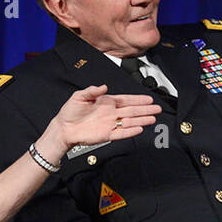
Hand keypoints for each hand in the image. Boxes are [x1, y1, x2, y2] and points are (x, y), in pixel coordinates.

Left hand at [44, 85, 161, 150]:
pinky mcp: (107, 135)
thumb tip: (104, 86)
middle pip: (132, 111)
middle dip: (145, 109)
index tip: (149, 99)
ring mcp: (110, 124)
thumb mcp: (80, 96)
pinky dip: (130, 131)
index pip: (126, 100)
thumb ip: (92, 90)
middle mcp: (111, 113)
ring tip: (153, 118)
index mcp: (106, 102)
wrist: (64, 128)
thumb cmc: (70, 112)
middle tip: (157, 109)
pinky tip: (140, 129)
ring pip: (130, 122)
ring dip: (141, 120)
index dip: (138, 99)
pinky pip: (121, 133)